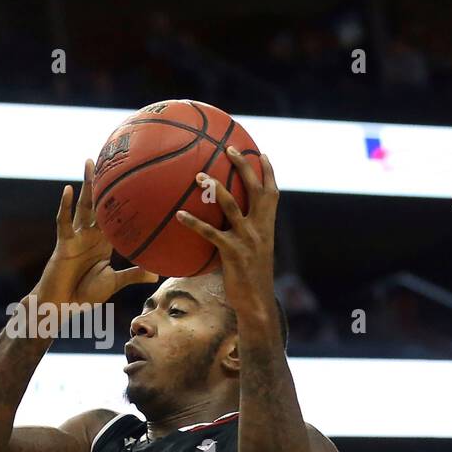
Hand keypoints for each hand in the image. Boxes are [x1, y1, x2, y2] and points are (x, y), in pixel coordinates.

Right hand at [36, 159, 156, 307]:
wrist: (63, 305)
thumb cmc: (85, 294)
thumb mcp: (113, 283)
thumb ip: (132, 275)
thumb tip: (156, 275)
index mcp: (103, 241)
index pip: (114, 214)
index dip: (121, 197)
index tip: (130, 179)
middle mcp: (90, 234)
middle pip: (98, 203)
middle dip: (102, 182)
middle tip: (109, 158)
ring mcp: (76, 236)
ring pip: (82, 206)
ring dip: (85, 184)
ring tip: (89, 162)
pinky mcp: (64, 243)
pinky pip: (64, 221)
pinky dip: (65, 206)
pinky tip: (68, 189)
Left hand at [175, 148, 279, 317]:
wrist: (256, 303)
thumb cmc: (250, 280)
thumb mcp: (252, 254)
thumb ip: (242, 236)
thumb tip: (222, 226)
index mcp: (267, 226)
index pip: (272, 193)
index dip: (268, 172)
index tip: (261, 153)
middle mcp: (260, 228)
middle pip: (255, 189)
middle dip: (244, 166)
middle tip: (230, 148)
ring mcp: (247, 239)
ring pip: (232, 205)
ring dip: (215, 188)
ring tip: (199, 175)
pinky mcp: (232, 252)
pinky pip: (210, 233)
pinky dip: (194, 222)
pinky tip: (179, 215)